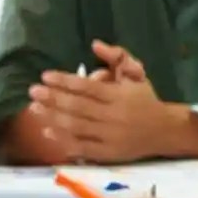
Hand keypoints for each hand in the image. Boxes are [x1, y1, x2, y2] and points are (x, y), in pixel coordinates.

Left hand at [28, 41, 175, 162]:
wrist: (165, 131)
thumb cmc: (145, 99)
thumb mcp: (136, 75)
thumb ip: (117, 57)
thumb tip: (94, 44)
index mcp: (120, 95)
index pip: (88, 87)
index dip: (65, 81)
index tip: (45, 76)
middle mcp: (114, 116)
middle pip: (78, 107)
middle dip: (53, 98)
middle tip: (33, 91)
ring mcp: (111, 136)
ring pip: (77, 127)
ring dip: (53, 117)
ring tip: (34, 109)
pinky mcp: (108, 153)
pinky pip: (82, 147)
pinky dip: (64, 140)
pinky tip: (48, 132)